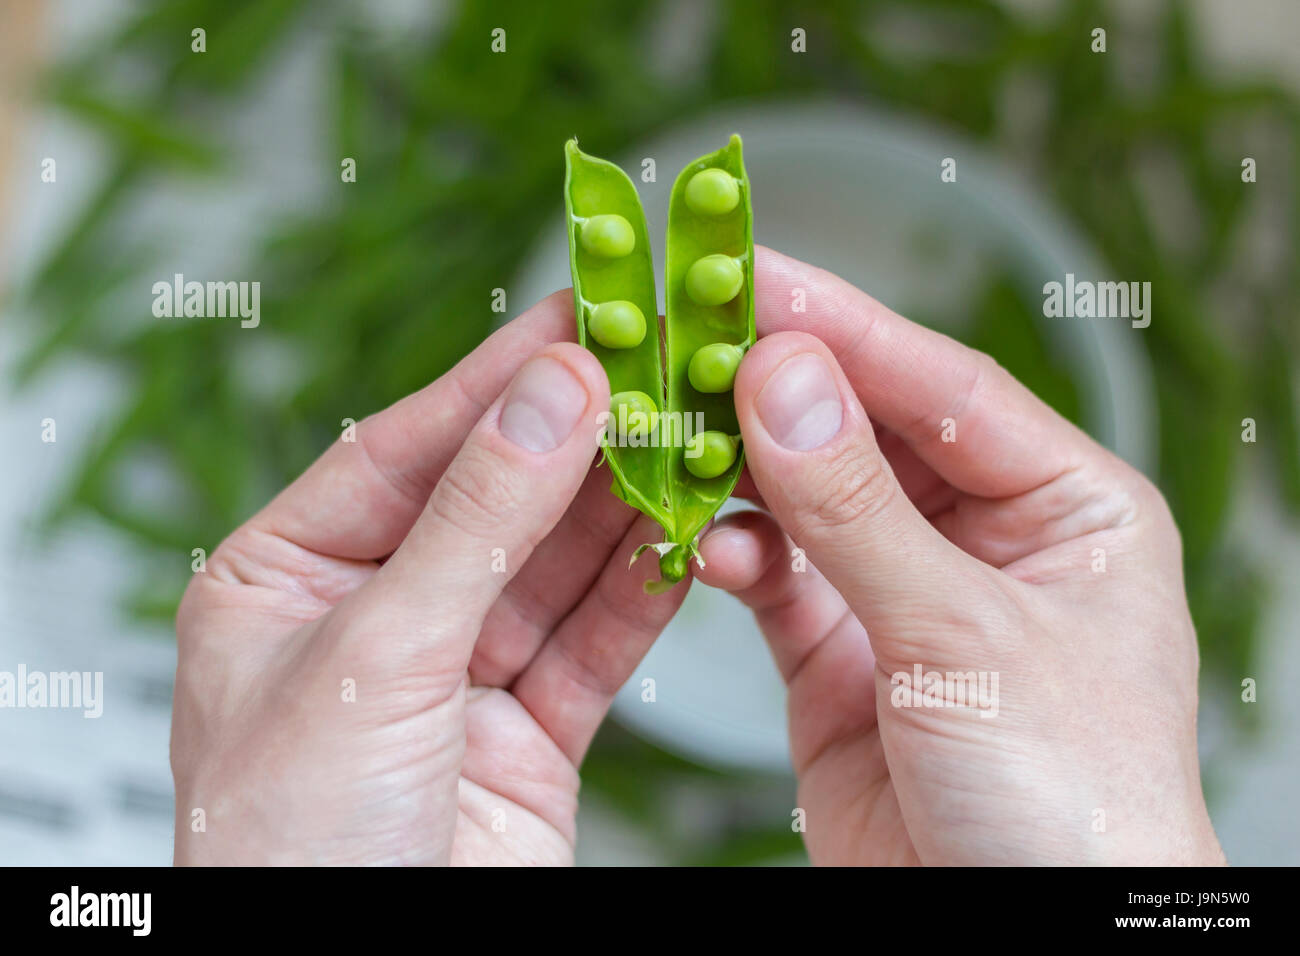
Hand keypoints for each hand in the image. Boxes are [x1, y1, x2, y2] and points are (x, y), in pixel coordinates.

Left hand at [171, 292, 686, 864]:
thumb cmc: (291, 852)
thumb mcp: (374, 661)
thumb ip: (476, 523)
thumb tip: (553, 396)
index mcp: (288, 578)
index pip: (407, 447)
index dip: (500, 379)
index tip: (585, 316)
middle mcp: (375, 615)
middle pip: (496, 499)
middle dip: (581, 437)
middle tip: (663, 368)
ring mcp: (458, 674)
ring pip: (558, 567)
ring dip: (628, 506)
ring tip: (696, 438)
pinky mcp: (530, 731)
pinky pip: (595, 643)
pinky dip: (645, 594)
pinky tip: (687, 538)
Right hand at [697, 248, 1224, 865]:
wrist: (1023, 944)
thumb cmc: (1070, 806)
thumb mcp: (965, 638)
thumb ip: (859, 509)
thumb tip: (779, 379)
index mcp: (1067, 509)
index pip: (944, 387)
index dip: (847, 326)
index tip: (753, 276)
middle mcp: (986, 542)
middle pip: (867, 432)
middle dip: (780, 390)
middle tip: (689, 338)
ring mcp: (907, 600)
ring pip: (811, 502)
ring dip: (742, 469)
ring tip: (672, 430)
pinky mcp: (843, 660)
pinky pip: (778, 581)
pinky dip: (734, 555)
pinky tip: (701, 540)